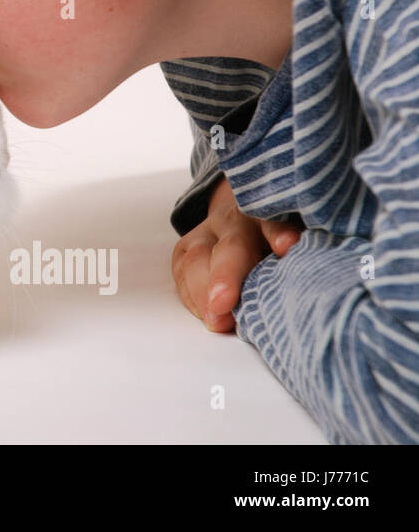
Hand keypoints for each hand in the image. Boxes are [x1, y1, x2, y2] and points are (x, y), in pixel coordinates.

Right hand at [171, 174, 303, 331]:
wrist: (245, 212)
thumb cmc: (284, 232)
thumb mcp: (302, 230)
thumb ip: (314, 248)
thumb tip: (348, 273)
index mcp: (269, 213)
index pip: (273, 220)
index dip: (279, 232)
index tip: (288, 248)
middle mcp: (235, 219)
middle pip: (230, 244)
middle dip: (227, 274)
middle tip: (225, 304)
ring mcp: (207, 232)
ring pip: (197, 256)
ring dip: (203, 290)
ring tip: (214, 319)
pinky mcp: (187, 247)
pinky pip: (183, 269)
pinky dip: (192, 294)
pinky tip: (205, 314)